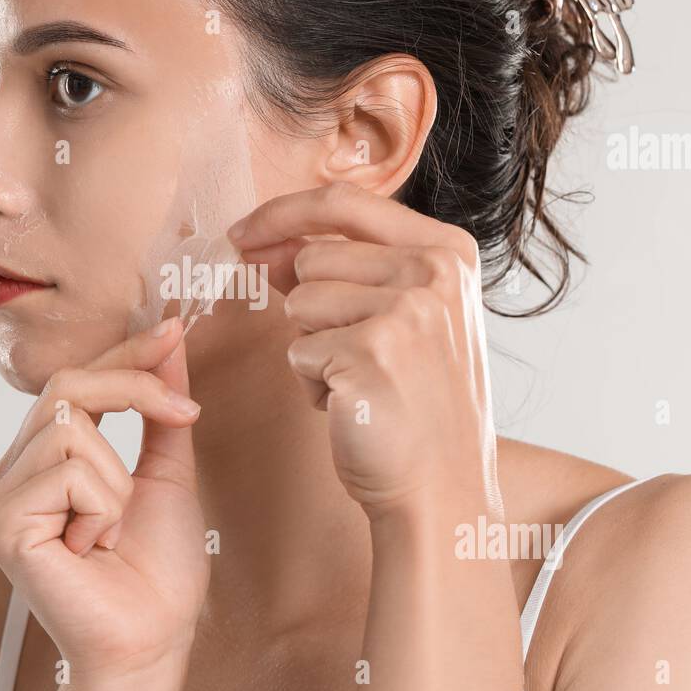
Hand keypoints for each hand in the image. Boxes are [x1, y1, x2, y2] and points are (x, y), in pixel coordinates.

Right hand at [0, 317, 210, 690]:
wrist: (153, 637)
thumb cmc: (156, 570)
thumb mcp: (167, 471)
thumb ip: (159, 410)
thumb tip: (168, 343)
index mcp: (41, 460)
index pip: (73, 382)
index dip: (123, 353)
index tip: (174, 327)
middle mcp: (10, 474)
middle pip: (66, 387)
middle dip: (133, 388)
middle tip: (183, 416)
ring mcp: (0, 499)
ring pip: (69, 426)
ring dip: (118, 479)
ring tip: (114, 528)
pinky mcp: (2, 524)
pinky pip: (67, 470)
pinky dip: (103, 507)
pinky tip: (94, 547)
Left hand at [227, 181, 502, 522]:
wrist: (441, 489)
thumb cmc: (416, 404)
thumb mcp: (400, 318)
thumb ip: (344, 270)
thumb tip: (267, 242)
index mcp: (449, 250)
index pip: (345, 201)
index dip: (281, 213)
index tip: (242, 234)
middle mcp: (434, 271)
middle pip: (312, 255)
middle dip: (307, 306)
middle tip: (352, 355)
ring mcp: (407, 310)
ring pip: (299, 304)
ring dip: (310, 348)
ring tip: (359, 382)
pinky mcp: (372, 353)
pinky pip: (297, 352)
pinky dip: (312, 385)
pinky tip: (353, 407)